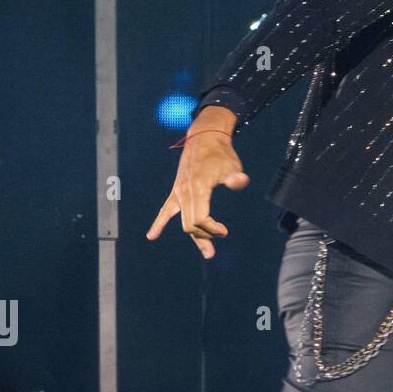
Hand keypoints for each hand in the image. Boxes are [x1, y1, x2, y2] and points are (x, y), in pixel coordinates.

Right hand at [145, 109, 248, 257]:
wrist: (205, 139)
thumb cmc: (221, 154)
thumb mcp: (232, 165)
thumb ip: (235, 177)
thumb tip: (240, 181)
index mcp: (198, 188)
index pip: (200, 218)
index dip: (212, 229)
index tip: (224, 231)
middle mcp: (185, 192)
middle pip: (190, 225)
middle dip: (205, 237)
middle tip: (222, 237)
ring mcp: (179, 193)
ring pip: (182, 221)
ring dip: (195, 237)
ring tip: (208, 252)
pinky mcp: (177, 192)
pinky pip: (166, 211)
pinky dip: (159, 223)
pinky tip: (152, 236)